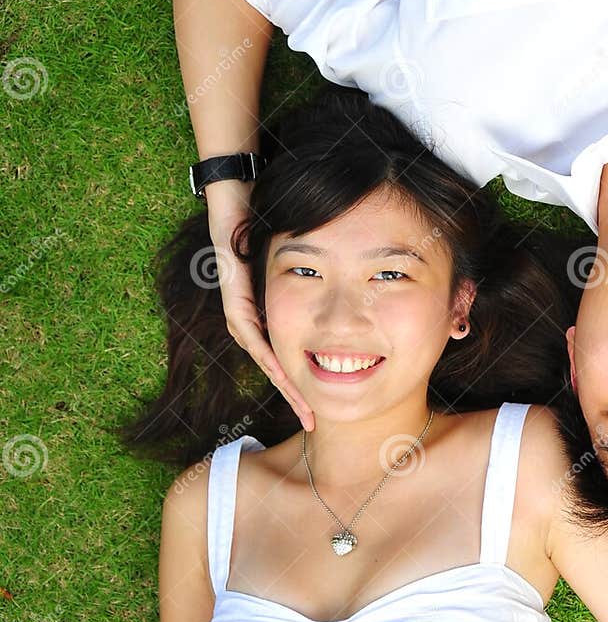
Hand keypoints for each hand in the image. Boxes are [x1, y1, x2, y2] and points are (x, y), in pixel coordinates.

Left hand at [207, 191, 315, 432]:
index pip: (290, 357)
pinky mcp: (235, 300)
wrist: (239, 200)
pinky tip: (283, 373)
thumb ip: (324, 279)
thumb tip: (358, 296)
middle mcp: (254, 319)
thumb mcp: (307, 259)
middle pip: (276, 367)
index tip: (322, 407)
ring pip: (265, 358)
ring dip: (285, 382)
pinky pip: (252, 334)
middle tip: (315, 420)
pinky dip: (268, 355)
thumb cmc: (276, 223)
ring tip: (305, 405)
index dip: (306, 384)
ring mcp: (242, 311)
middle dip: (297, 395)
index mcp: (270, 314)